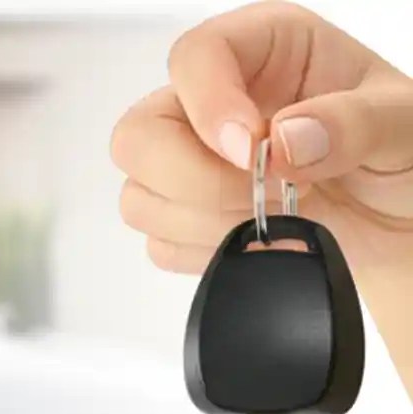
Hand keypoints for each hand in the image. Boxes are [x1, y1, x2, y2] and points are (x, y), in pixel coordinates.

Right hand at [112, 0, 412, 272]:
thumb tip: (283, 140)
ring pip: (139, 196)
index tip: (249, 151)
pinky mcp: (184, 216)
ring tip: (275, 220)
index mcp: (264, 49)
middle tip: (262, 197)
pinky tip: (257, 239)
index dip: (208, 104)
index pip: (195, 56)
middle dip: (193, 179)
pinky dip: (208, 252)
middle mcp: (214, 101)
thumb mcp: (407, 125)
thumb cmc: (405, 155)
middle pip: (138, 135)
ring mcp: (189, 161)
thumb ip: (354, 123)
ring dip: (207, 223)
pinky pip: (159, 243)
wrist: (400, 220)